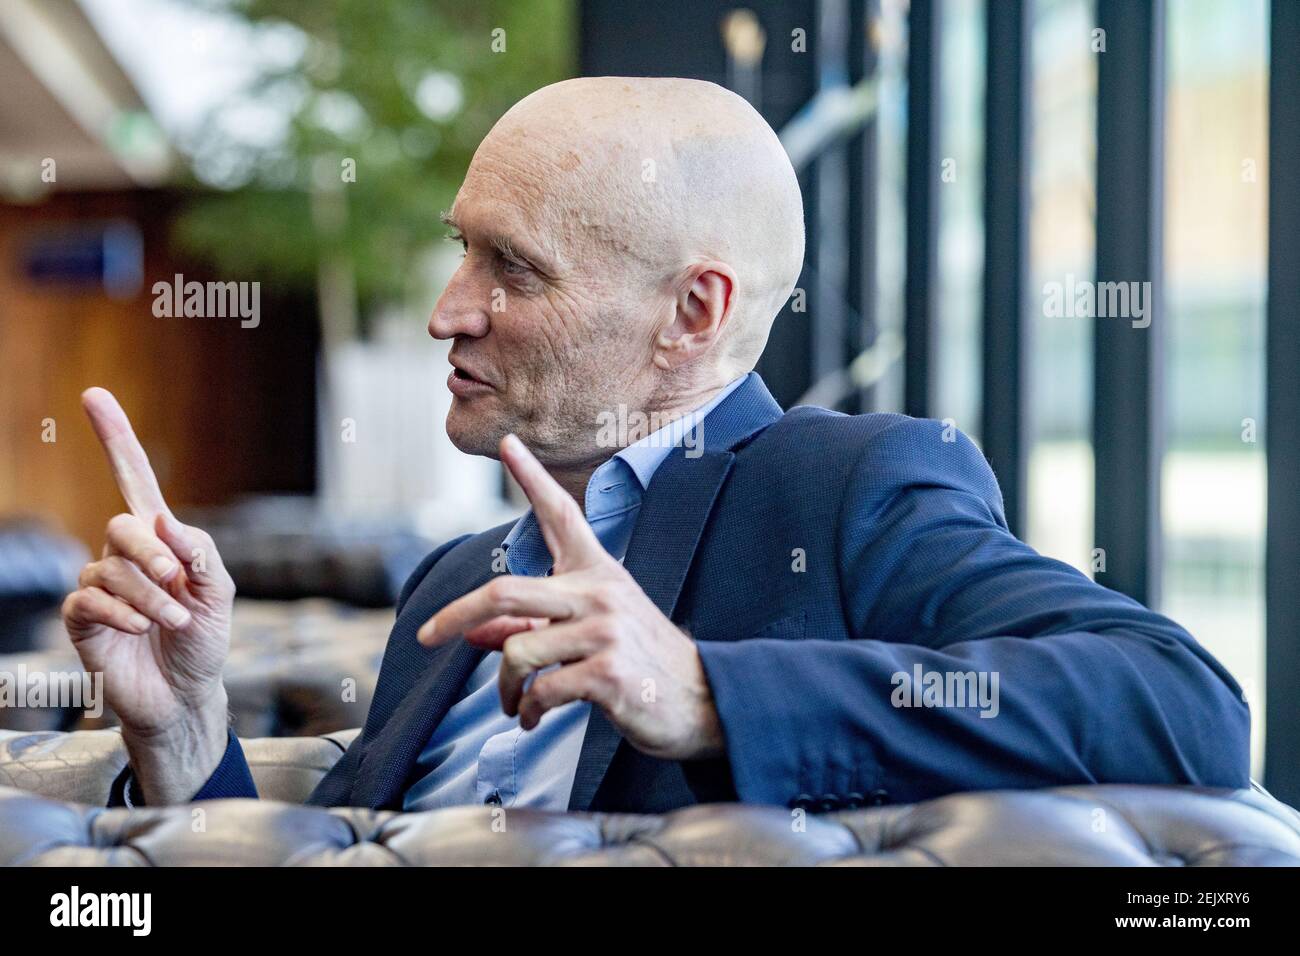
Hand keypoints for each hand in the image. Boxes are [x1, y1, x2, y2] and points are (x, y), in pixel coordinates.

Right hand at [61, 388, 233, 802]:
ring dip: (149, 598)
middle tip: (177, 583)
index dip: (116, 438)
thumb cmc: (204, 641)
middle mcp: (124, 556)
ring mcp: (100, 585)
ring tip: (171, 623)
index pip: (135, 479)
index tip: (94, 394)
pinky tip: (140, 631)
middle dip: (152, 553)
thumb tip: (165, 522)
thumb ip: (201, 555)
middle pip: (121, 525)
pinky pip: (88, 599)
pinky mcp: (82, 619)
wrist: (186, 695)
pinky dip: (121, 614)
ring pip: (110, 569)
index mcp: (161, 540)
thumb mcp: (219, 594)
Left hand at [418, 434, 724, 760]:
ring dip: (505, 688)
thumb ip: (530, 627)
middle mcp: (599, 592)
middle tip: (427, 636)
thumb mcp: (586, 633)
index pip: (560, 515)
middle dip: (456, 615)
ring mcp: (605, 631)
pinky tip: (536, 717)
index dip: (531, 477)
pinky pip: (542, 690)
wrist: (702, 699)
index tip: (508, 443)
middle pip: (506, 590)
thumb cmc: (638, 662)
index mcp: (597, 571)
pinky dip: (529, 710)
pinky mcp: (608, 673)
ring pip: (517, 651)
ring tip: (516, 704)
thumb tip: (473, 634)